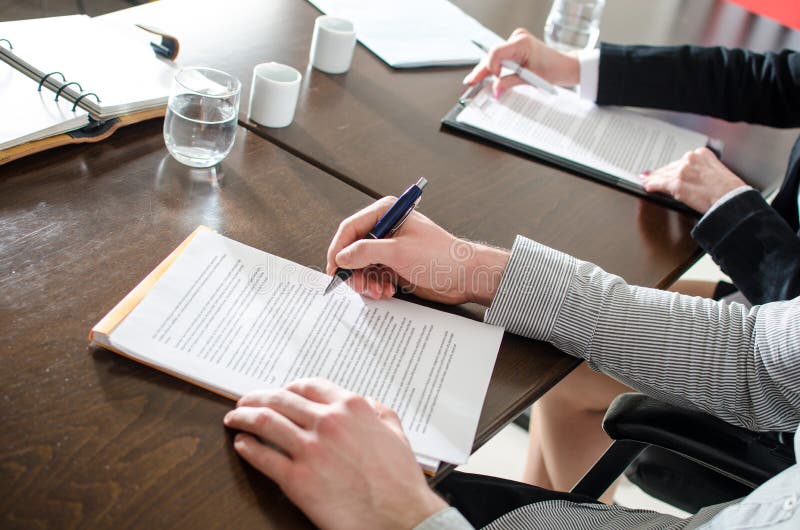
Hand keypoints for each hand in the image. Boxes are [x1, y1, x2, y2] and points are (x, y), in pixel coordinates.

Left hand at [224, 378, 446, 529]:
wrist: (399, 516)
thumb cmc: (399, 481)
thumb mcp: (396, 433)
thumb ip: (379, 412)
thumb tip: (368, 403)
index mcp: (351, 407)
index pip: (308, 386)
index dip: (289, 387)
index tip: (281, 392)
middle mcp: (328, 422)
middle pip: (280, 399)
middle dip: (257, 398)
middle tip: (246, 401)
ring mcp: (310, 449)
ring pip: (265, 422)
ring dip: (244, 417)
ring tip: (234, 418)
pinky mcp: (298, 479)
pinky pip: (263, 457)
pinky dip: (247, 447)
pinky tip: (242, 444)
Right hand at [326, 197, 509, 305]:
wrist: (466, 276)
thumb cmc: (441, 256)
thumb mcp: (399, 252)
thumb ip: (366, 251)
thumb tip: (342, 256)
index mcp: (387, 213)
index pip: (350, 228)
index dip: (339, 249)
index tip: (334, 269)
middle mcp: (386, 229)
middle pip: (353, 249)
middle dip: (354, 270)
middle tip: (358, 285)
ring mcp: (390, 248)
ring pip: (362, 266)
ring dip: (366, 281)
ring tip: (377, 291)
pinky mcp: (395, 265)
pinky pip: (374, 276)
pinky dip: (376, 286)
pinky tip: (386, 292)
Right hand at [463, 28, 579, 96]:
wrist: (565, 66)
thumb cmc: (554, 69)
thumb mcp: (530, 79)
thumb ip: (509, 83)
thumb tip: (495, 90)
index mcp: (521, 43)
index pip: (496, 53)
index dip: (490, 67)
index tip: (492, 80)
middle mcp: (517, 39)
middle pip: (493, 55)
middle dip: (483, 70)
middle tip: (470, 82)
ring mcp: (516, 42)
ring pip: (495, 57)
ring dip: (488, 70)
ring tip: (476, 81)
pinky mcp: (516, 48)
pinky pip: (501, 58)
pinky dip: (495, 68)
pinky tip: (488, 77)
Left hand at [641, 147, 746, 213]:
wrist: (731, 200)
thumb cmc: (728, 190)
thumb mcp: (716, 171)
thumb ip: (702, 170)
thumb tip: (690, 177)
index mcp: (702, 154)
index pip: (681, 161)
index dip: (671, 167)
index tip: (665, 169)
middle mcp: (691, 159)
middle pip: (670, 167)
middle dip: (660, 173)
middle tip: (650, 175)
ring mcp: (683, 171)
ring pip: (664, 175)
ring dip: (653, 179)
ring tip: (646, 181)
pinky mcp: (677, 184)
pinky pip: (660, 184)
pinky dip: (653, 185)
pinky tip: (648, 187)